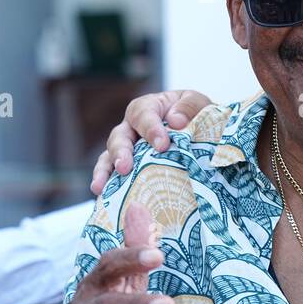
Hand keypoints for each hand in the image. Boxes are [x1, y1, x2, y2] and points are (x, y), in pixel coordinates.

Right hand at [89, 89, 211, 194]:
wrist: (202, 130)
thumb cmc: (197, 114)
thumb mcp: (198, 103)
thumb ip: (189, 107)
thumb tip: (175, 121)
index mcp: (148, 107)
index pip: (144, 115)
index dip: (151, 129)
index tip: (162, 145)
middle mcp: (132, 127)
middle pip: (120, 137)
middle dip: (121, 152)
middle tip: (124, 168)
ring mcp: (128, 148)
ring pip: (109, 157)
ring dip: (105, 172)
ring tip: (100, 187)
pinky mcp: (130, 167)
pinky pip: (114, 176)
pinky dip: (109, 187)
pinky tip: (104, 200)